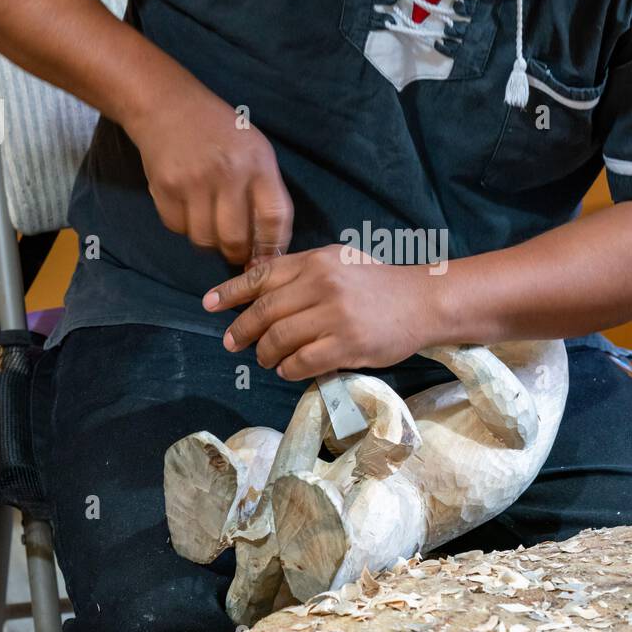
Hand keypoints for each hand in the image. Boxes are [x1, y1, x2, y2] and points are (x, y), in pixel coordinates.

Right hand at [125, 79, 292, 265]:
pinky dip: (184, 227)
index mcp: (258, 163)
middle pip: (235, 239)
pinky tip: (188, 208)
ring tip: (211, 225)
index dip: (273, 246)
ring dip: (210, 242)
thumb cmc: (220, 130)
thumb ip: (264, 192)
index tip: (267, 257)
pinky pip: (178, 228)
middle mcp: (228, 174)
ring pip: (204, 240)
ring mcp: (193, 182)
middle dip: (237, 253)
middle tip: (235, 250)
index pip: (274, 219)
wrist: (168, 105)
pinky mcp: (164, 188)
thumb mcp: (256, 150)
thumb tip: (267, 245)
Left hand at [201, 244, 444, 377]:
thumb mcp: (339, 262)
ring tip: (265, 359)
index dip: (230, 291)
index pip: (262, 275)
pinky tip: (287, 370)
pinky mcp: (347, 344)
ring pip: (279, 339)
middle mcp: (322, 284)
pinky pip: (302, 361)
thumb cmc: (378, 283)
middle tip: (232, 342)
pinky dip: (288, 369)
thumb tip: (258, 284)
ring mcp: (334, 315)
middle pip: (265, 311)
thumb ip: (302, 271)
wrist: (423, 301)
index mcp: (316, 261)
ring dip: (266, 354)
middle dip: (242, 330)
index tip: (208, 304)